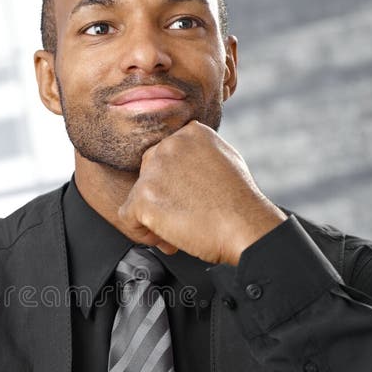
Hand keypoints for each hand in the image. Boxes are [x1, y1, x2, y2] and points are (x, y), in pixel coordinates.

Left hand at [118, 121, 286, 264]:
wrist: (245, 226)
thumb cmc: (240, 202)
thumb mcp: (226, 159)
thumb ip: (198, 155)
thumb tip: (182, 167)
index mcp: (190, 133)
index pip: (165, 156)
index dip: (173, 182)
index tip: (187, 198)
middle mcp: (170, 145)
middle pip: (147, 173)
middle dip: (161, 197)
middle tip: (181, 216)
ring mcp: (155, 170)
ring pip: (138, 194)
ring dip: (153, 215)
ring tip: (178, 229)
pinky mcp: (144, 197)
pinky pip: (127, 216)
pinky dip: (142, 231)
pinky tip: (165, 238)